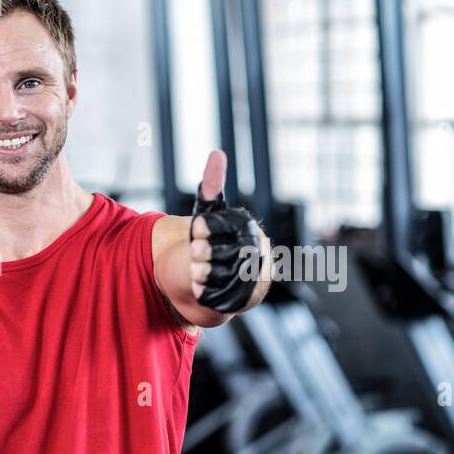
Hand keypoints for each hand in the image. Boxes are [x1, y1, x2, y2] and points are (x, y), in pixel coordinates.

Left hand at [189, 150, 261, 312]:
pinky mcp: (246, 299)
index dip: (215, 227)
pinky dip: (212, 293)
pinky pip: (230, 297)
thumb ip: (211, 188)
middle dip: (213, 251)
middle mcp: (259, 252)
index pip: (236, 226)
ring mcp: (255, 277)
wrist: (221, 277)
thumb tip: (216, 154)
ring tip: (194, 271)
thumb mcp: (210, 214)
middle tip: (194, 250)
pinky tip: (198, 288)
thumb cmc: (214, 238)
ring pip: (235, 274)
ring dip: (212, 273)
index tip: (196, 227)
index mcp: (250, 229)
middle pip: (237, 251)